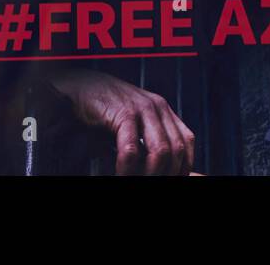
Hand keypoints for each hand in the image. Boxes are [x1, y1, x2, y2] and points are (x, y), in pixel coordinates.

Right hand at [48, 70, 195, 175]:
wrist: (82, 85)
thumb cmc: (105, 109)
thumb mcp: (132, 125)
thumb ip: (143, 143)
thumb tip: (147, 170)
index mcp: (164, 111)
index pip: (187, 141)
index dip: (183, 166)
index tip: (173, 179)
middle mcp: (158, 108)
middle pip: (176, 149)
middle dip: (167, 173)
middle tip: (153, 185)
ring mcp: (143, 109)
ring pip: (160, 150)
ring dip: (150, 174)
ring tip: (137, 182)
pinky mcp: (124, 113)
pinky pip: (131, 149)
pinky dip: (128, 168)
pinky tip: (121, 174)